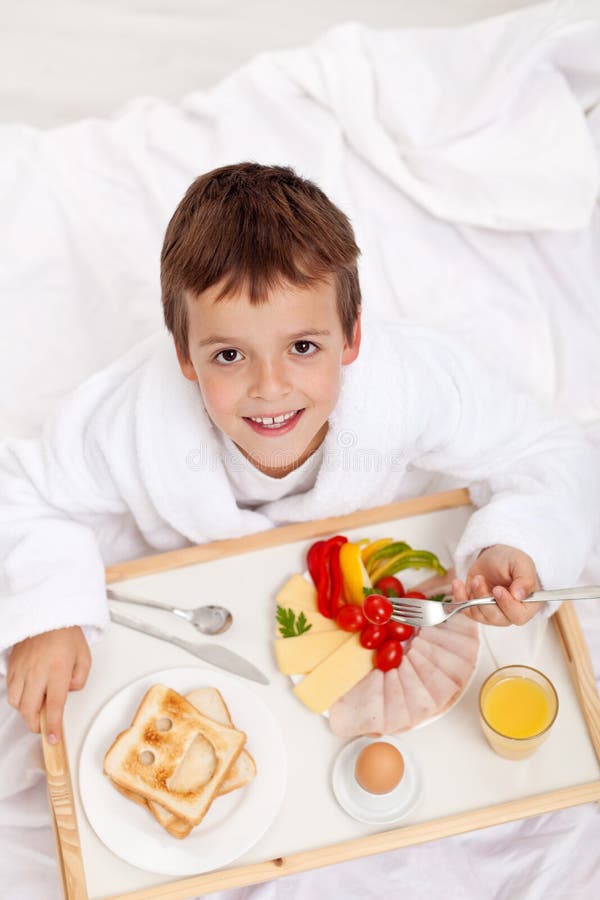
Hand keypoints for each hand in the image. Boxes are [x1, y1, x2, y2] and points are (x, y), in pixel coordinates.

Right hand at [6, 626, 90, 742]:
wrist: (48, 614)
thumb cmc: (66, 634)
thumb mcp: (84, 657)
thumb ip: (80, 679)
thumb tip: (68, 692)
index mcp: (58, 670)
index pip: (53, 707)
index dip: (52, 728)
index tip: (52, 740)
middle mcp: (37, 672)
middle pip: (29, 710)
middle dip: (35, 724)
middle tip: (43, 725)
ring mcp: (22, 669)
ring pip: (16, 702)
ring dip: (25, 710)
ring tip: (36, 704)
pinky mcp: (12, 665)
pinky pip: (10, 689)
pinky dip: (18, 696)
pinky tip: (28, 692)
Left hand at [451, 544, 541, 626]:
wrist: (494, 556)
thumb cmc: (511, 561)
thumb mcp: (522, 563)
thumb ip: (525, 579)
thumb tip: (520, 595)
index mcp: (527, 604)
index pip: (518, 616)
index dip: (507, 605)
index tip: (497, 590)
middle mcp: (510, 612)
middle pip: (497, 618)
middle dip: (485, 599)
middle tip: (480, 580)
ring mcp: (492, 613)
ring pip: (480, 615)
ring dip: (474, 596)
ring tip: (476, 578)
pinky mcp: (477, 608)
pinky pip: (466, 611)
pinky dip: (460, 598)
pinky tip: (458, 584)